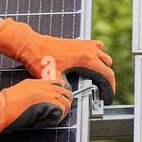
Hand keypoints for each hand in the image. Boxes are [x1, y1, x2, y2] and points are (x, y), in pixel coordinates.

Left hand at [0, 18, 114, 102]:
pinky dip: (98, 56)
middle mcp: (88, 50)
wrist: (31, 44)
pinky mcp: (79, 42)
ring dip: (103, 68)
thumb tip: (73, 98)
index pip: (107, 75)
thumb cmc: (40, 60)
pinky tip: (89, 65)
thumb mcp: (53, 79)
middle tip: (100, 93)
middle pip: (107, 67)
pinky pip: (97, 48)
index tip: (107, 99)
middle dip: (106, 81)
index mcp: (85, 59)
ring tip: (95, 81)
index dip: (110, 90)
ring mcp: (85, 44)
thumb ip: (65, 90)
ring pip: (104, 57)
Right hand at [0, 77, 73, 133]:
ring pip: (66, 102)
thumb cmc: (3, 105)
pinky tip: (46, 122)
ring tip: (51, 120)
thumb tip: (42, 106)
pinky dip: (56, 119)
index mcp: (37, 83)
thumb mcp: (20, 93)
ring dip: (62, 113)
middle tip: (58, 114)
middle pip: (67, 92)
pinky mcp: (46, 103)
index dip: (61, 96)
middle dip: (66, 104)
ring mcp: (46, 94)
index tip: (59, 104)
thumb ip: (33, 95)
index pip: (59, 85)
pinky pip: (60, 111)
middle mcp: (43, 86)